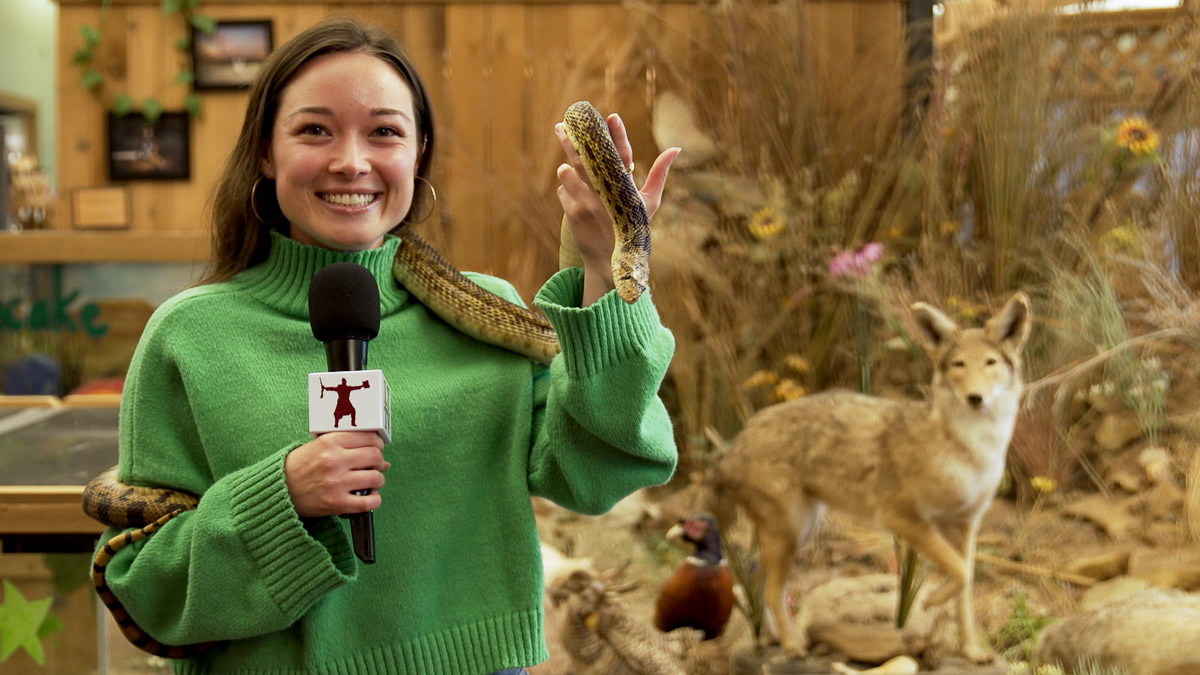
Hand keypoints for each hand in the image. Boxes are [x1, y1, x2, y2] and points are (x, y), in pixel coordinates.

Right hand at [284, 431, 388, 517]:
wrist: (278, 490)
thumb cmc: (299, 466)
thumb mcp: (317, 446)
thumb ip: (346, 446)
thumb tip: (381, 458)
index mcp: (330, 442)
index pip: (369, 437)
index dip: (377, 444)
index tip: (376, 449)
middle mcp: (334, 460)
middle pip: (375, 457)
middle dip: (379, 462)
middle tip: (375, 466)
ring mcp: (336, 483)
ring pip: (375, 478)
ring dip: (378, 481)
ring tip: (371, 483)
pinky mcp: (336, 503)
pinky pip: (369, 502)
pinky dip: (374, 500)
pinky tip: (369, 497)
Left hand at [555, 112, 679, 303]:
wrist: (610, 264)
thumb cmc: (632, 229)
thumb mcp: (649, 203)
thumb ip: (659, 174)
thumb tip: (676, 149)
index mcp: (627, 188)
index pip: (623, 156)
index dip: (617, 135)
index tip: (611, 116)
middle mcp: (608, 195)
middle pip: (587, 159)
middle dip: (574, 139)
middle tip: (564, 123)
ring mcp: (589, 204)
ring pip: (569, 172)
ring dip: (566, 162)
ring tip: (561, 138)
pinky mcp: (573, 214)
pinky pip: (563, 192)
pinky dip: (565, 190)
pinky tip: (571, 193)